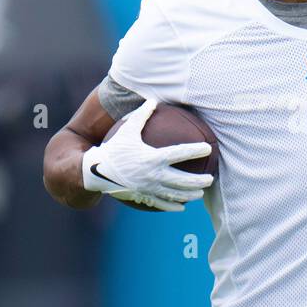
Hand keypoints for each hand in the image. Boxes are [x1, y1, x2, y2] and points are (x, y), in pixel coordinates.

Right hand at [81, 98, 213, 211]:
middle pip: (182, 180)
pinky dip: (172, 206)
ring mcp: (149, 188)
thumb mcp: (127, 130)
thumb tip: (153, 100)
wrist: (96, 171)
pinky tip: (181, 207)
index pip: (180, 153)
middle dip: (199, 181)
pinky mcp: (143, 197)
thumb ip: (141, 115)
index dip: (195, 151)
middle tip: (211, 178)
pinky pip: (161, 204)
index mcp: (153, 158)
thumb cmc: (113, 148)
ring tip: (200, 194)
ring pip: (175, 194)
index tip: (208, 148)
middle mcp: (153, 175)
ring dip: (190, 195)